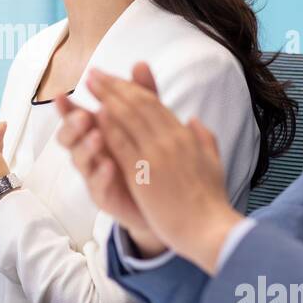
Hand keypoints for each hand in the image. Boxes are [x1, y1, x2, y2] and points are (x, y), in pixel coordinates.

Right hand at [54, 76, 163, 254]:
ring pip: (79, 160)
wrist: (162, 195)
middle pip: (68, 137)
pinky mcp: (104, 196)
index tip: (61, 96)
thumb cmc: (145, 152)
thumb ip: (141, 94)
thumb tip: (140, 62)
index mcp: (95, 130)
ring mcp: (94, 174)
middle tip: (83, 117)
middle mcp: (89, 151)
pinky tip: (109, 167)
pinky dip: (101, 175)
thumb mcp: (146, 119)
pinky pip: (97, 186)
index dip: (65, 107)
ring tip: (97, 138)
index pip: (74, 115)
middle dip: (71, 126)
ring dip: (86, 148)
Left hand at [85, 63, 243, 273]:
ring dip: (107, 98)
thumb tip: (194, 120)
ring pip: (129, 118)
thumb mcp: (213, 162)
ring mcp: (158, 155)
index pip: (154, 104)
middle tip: (94, 73)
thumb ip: (203, 138)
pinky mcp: (146, 173)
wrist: (210, 229)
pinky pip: (124, 144)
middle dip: (114, 86)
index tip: (114, 78)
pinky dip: (110, 127)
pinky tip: (96, 114)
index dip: (131, 88)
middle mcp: (171, 139)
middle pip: (138, 104)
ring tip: (90, 84)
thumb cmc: (210, 200)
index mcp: (184, 136)